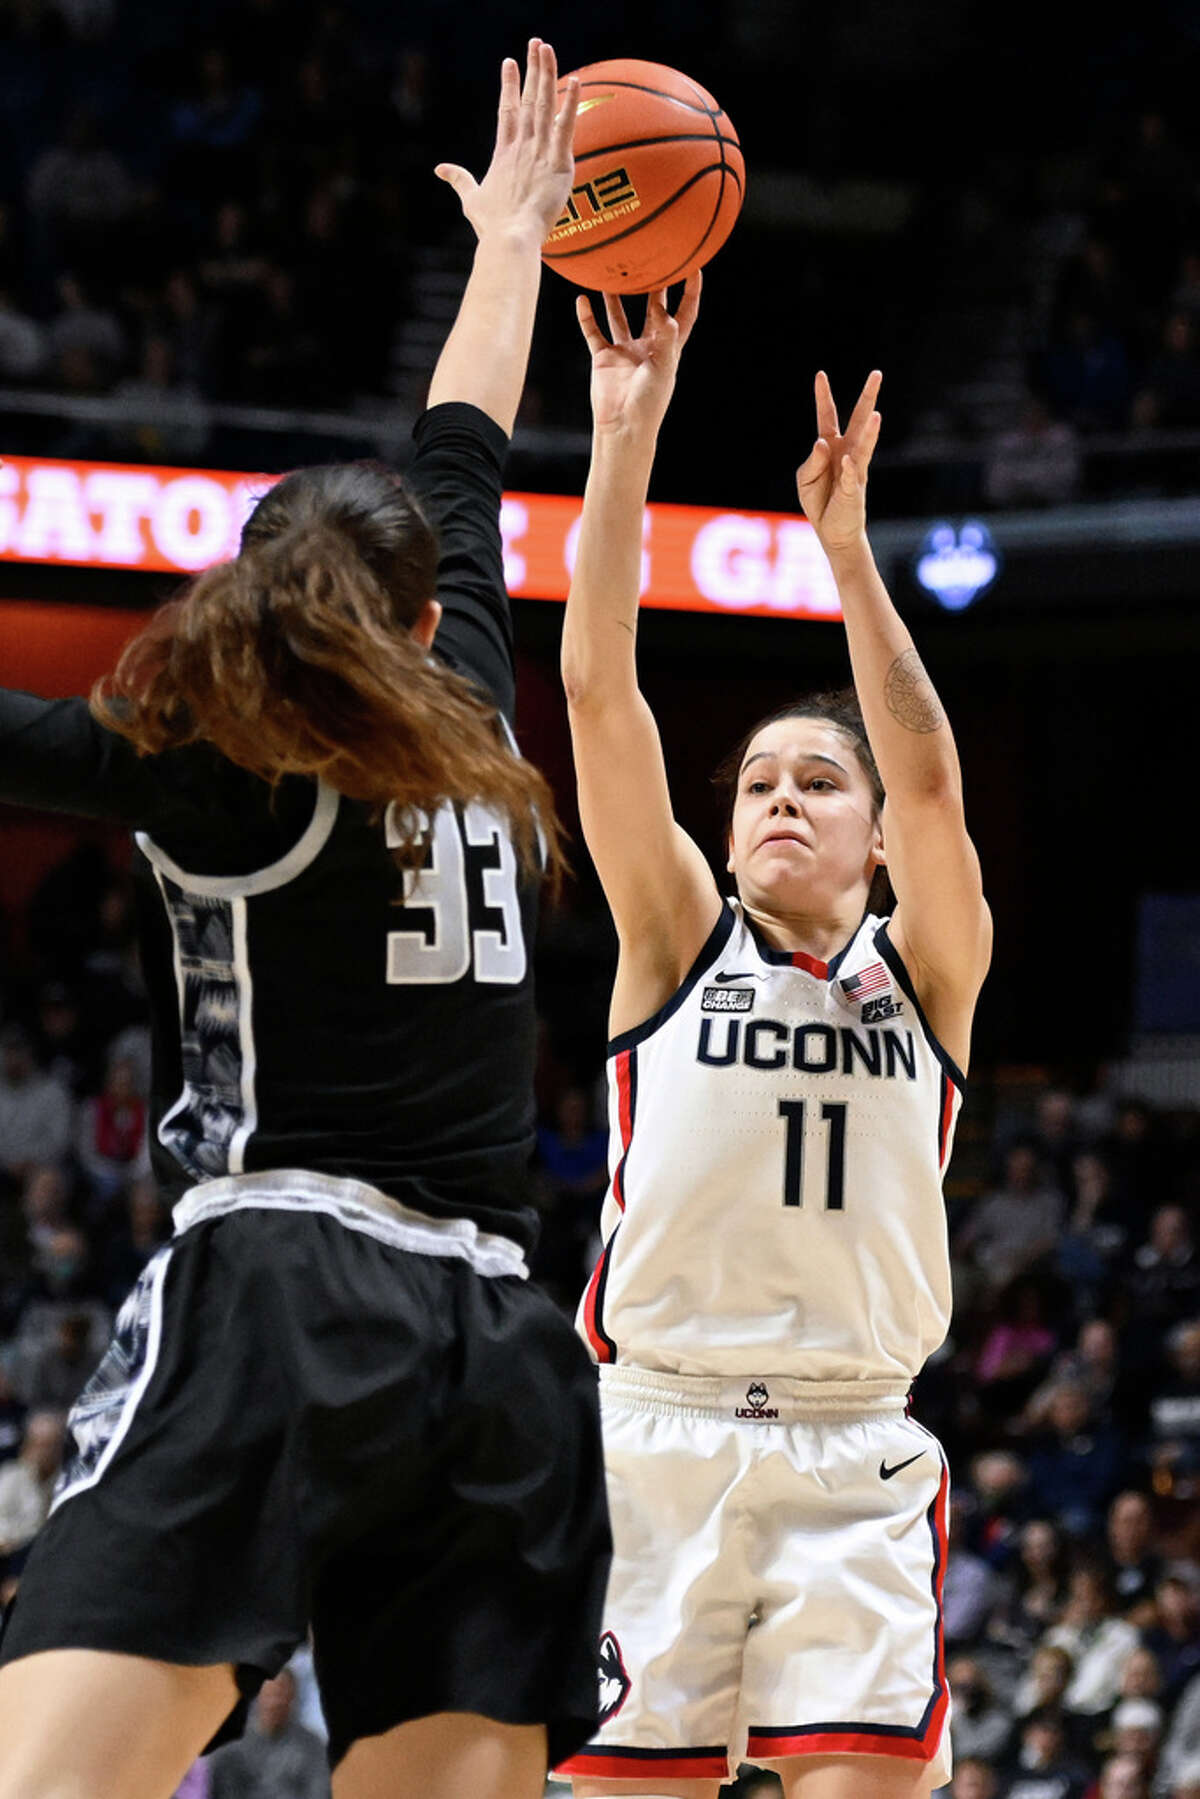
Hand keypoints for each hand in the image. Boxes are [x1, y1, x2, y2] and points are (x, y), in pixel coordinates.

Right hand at [435, 39, 578, 244]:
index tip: (509, 62)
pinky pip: (566, 127)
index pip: (507, 110)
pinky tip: (577, 81)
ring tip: (547, 48)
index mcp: (504, 153)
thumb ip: (459, 179)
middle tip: (535, 42)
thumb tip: (440, 169)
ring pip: (545, 105)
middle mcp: (521, 146)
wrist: (509, 239)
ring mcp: (539, 152)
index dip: (509, 86)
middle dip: (531, 69)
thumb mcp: (471, 199)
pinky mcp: (558, 163)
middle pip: (528, 99)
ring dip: (547, 74)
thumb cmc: (492, 226)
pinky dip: (572, 104)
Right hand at [576, 276, 700, 439]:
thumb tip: (663, 310)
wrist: (624, 427)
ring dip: (614, 296)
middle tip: (648, 257)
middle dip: (651, 284)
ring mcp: (625, 350)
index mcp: (669, 347)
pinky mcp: (603, 357)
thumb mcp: (663, 367)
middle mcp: (647, 345)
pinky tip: (582, 299)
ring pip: (619, 315)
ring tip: (610, 271)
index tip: (693, 265)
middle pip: (651, 307)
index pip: (685, 313)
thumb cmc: (649, 403)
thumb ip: (664, 337)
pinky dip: (587, 317)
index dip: (691, 290)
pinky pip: (594, 332)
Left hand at [795, 369, 881, 555]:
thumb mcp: (804, 479)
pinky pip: (853, 477)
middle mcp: (846, 452)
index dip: (823, 396)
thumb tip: (822, 444)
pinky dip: (849, 470)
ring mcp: (854, 469)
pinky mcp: (855, 489)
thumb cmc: (819, 502)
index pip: (827, 417)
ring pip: (863, 446)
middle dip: (867, 398)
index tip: (820, 374)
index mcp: (831, 446)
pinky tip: (848, 460)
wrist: (832, 532)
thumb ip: (811, 461)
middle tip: (877, 374)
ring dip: (870, 432)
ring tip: (877, 414)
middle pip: (858, 420)